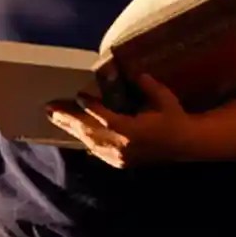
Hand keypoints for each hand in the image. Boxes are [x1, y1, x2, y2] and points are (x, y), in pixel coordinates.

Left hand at [46, 74, 198, 167]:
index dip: (91, 107)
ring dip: (71, 129)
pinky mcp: (118, 162)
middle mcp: (123, 147)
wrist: (184, 145)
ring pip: (90, 142)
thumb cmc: (174, 118)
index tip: (79, 95)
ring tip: (54, 116)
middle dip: (69, 119)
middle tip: (50, 108)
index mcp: (134, 132)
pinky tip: (70, 130)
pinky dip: (83, 139)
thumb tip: (136, 74)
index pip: (107, 119)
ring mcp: (119, 157)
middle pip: (91, 132)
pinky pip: (96, 150)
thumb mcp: (165, 99)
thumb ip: (149, 87)